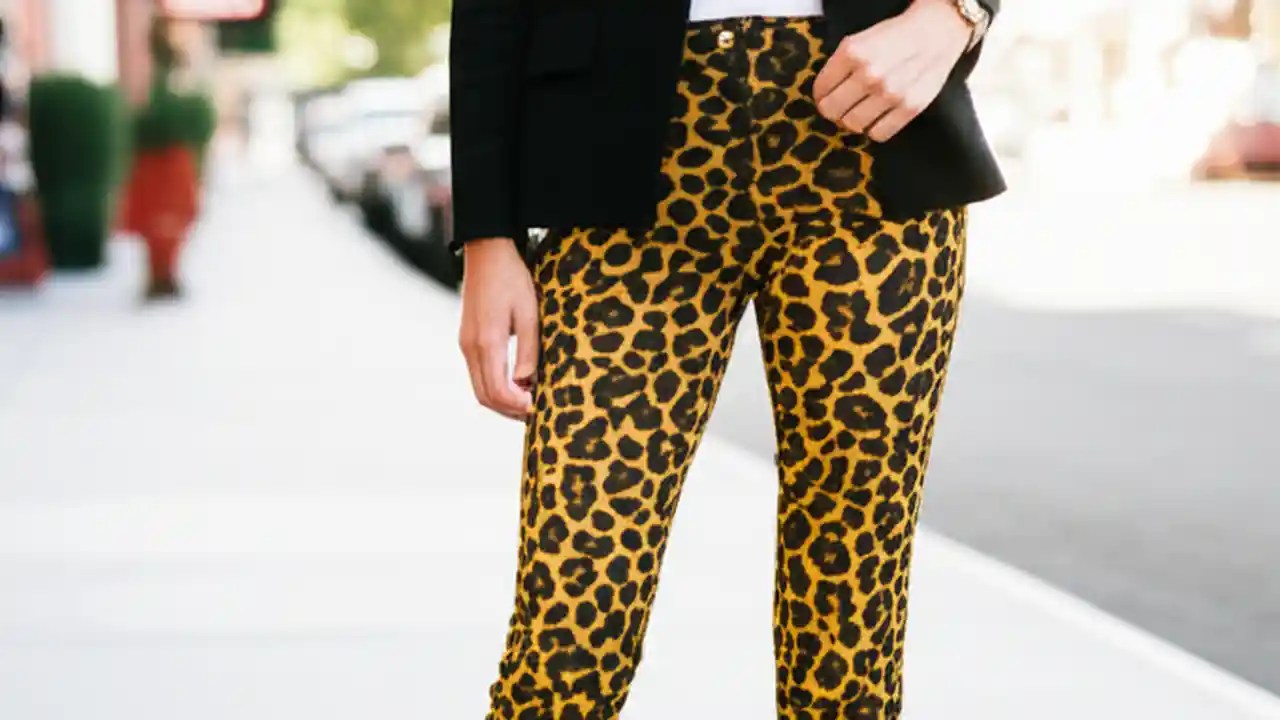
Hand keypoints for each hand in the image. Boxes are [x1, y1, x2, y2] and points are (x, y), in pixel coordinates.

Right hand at [458, 238, 537, 419]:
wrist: (487, 253)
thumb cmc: (512, 280)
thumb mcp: (530, 314)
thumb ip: (528, 351)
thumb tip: (526, 383)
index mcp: (487, 342)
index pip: (498, 391)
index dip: (517, 407)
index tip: (537, 408)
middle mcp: (471, 347)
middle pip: (485, 397)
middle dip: (509, 410)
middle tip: (535, 413)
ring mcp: (465, 345)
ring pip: (479, 388)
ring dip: (502, 401)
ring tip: (528, 401)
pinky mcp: (466, 341)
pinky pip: (478, 374)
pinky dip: (495, 387)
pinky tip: (516, 384)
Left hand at [814, 0, 972, 141]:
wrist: (937, 32)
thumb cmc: (895, 37)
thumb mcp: (859, 41)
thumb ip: (839, 66)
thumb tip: (822, 97)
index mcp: (852, 53)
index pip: (821, 90)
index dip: (821, 95)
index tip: (828, 95)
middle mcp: (870, 74)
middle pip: (832, 111)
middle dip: (833, 110)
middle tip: (841, 107)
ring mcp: (891, 93)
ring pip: (853, 125)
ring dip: (853, 121)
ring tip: (861, 110)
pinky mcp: (910, 107)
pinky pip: (878, 134)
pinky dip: (874, 129)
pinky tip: (878, 117)